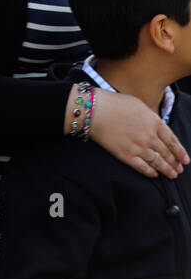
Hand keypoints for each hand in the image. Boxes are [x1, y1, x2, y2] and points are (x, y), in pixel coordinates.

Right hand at [72, 88, 188, 178]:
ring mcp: (138, 147)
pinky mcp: (126, 155)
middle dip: (175, 163)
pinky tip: (154, 174)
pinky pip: (142, 167)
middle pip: (167, 153)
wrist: (96, 110)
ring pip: (158, 163)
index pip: (172, 141)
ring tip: (172, 175)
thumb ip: (151, 117)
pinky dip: (150, 172)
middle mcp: (150, 136)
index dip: (180, 152)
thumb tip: (157, 127)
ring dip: (167, 170)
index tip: (185, 159)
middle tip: (179, 169)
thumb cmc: (115, 103)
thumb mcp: (139, 105)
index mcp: (154, 122)